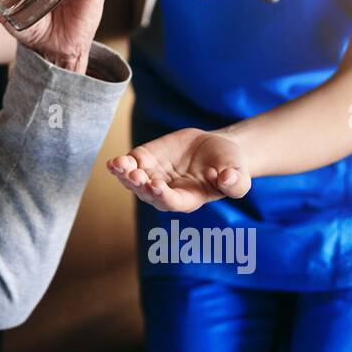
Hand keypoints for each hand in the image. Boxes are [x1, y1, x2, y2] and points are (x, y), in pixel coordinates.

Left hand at [107, 128, 250, 212]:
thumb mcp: (238, 175)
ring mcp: (153, 176)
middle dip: (140, 185)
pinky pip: (130, 165)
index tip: (157, 186)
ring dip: (125, 175)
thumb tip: (227, 179)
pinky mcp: (146, 160)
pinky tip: (113, 162)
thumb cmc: (229, 166)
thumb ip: (235, 182)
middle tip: (135, 175)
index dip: (162, 196)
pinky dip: (120, 165)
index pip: (171, 202)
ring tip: (120, 165)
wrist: (217, 149)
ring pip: (134, 181)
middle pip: (147, 194)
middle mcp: (166, 191)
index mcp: (187, 199)